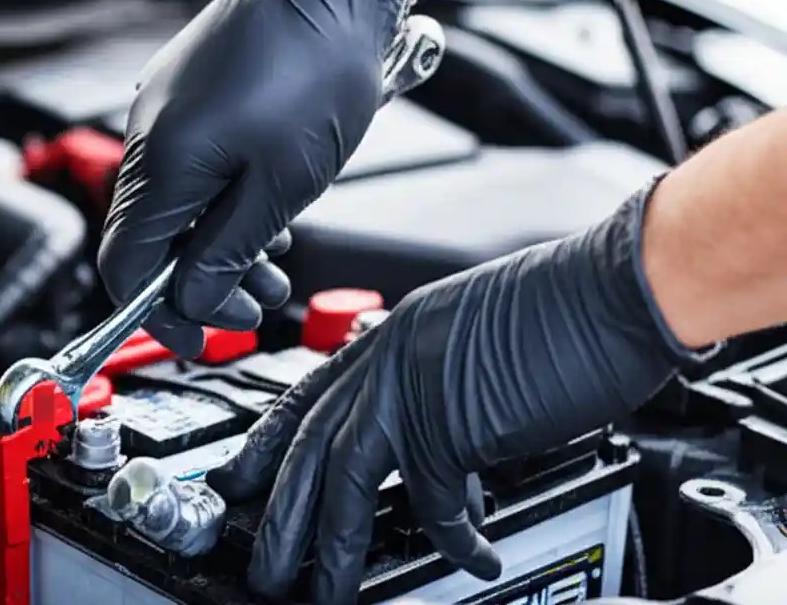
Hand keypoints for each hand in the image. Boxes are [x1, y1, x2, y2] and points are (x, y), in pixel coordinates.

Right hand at [98, 0, 450, 356]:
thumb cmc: (315, 71)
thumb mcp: (280, 185)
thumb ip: (228, 252)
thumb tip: (194, 302)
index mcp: (163, 165)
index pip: (125, 264)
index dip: (159, 314)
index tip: (199, 342)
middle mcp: (150, 137)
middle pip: (152, 240)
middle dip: (205, 284)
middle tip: (259, 303)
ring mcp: (166, 113)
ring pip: (177, 206)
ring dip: (221, 247)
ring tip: (276, 264)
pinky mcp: (188, 97)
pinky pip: (190, 168)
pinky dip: (222, 203)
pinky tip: (266, 213)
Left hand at [207, 183, 711, 603]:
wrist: (620, 285)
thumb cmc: (565, 307)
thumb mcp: (474, 346)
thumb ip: (438, 395)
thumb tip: (439, 458)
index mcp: (389, 336)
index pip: (307, 398)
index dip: (268, 445)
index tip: (240, 478)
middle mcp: (388, 357)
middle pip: (307, 446)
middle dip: (278, 512)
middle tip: (263, 560)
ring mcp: (416, 387)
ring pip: (342, 479)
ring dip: (329, 545)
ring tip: (320, 590)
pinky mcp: (456, 422)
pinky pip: (437, 503)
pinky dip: (456, 541)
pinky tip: (475, 559)